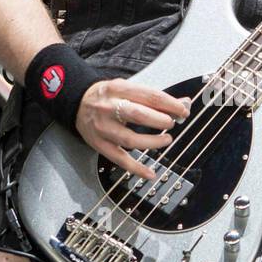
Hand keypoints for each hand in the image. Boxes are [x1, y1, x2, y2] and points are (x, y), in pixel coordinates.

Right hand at [75, 78, 190, 179]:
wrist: (77, 102)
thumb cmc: (107, 96)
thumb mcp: (127, 88)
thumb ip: (154, 97)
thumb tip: (184, 104)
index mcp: (118, 89)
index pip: (149, 96)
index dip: (169, 104)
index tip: (183, 110)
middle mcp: (109, 107)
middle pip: (137, 115)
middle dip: (159, 120)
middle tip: (172, 123)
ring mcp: (103, 128)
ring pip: (130, 140)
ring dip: (152, 142)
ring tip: (166, 140)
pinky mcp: (99, 144)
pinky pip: (119, 159)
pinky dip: (136, 168)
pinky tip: (150, 173)